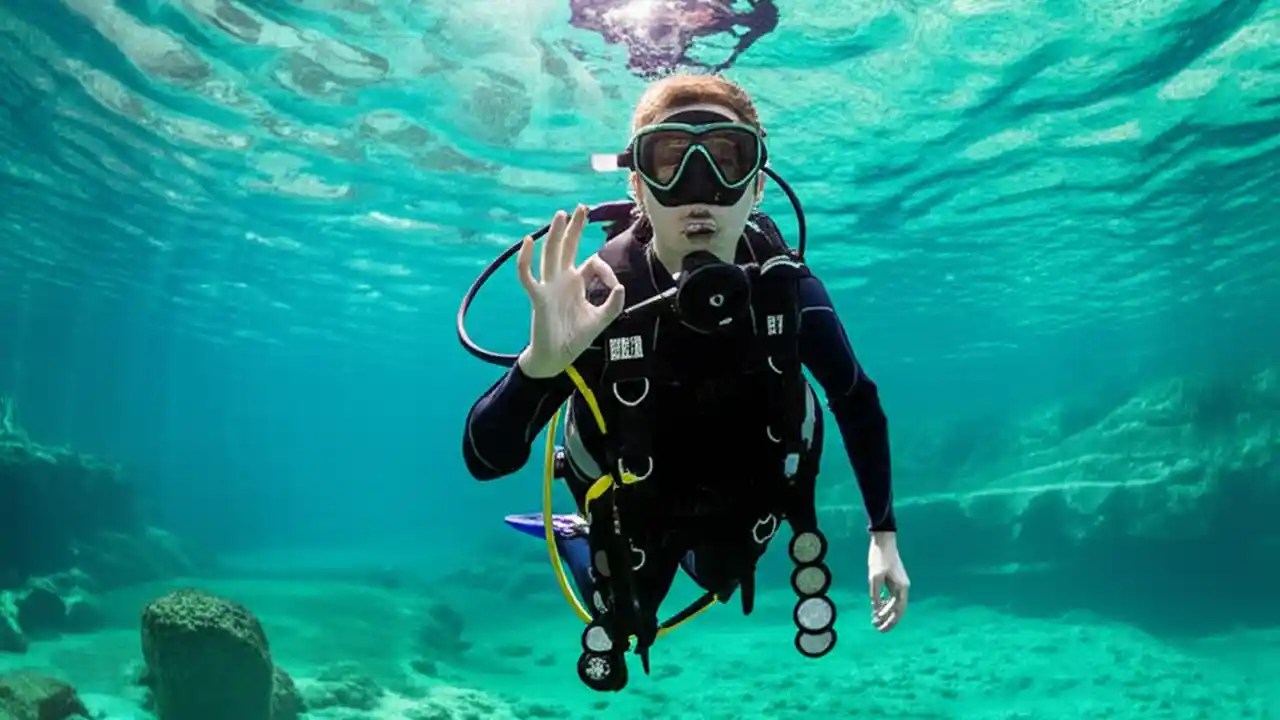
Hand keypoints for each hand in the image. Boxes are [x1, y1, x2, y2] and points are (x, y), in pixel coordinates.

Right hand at [516, 204, 625, 377]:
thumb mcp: (601, 319)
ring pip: (550, 254)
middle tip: (581, 208)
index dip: (605, 268)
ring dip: (555, 234)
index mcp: (577, 282)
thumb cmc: (576, 338)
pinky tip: (528, 242)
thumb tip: (621, 286)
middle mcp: (562, 279)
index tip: (614, 286)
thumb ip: (613, 304)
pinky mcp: (538, 297)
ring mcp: (549, 286)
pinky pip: (527, 275)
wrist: (558, 357)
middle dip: (575, 228)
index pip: (592, 263)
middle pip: (568, 247)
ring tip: (561, 214)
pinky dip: (525, 259)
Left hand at [868, 531, 908, 631]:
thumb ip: (875, 594)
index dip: (890, 621)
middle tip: (878, 629)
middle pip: (898, 610)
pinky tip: (876, 609)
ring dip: (885, 612)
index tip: (882, 629)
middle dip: (889, 620)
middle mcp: (903, 587)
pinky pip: (891, 597)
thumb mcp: (874, 577)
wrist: (883, 541)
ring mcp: (899, 584)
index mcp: (902, 588)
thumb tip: (875, 610)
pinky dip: (884, 604)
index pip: (898, 610)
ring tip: (875, 621)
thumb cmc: (879, 558)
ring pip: (894, 604)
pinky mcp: (893, 580)